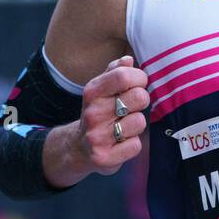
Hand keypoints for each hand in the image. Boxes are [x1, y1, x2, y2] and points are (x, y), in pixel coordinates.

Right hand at [74, 55, 149, 175]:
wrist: (77, 148)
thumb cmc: (97, 113)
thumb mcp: (100, 89)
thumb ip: (115, 72)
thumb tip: (128, 59)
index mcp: (92, 92)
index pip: (124, 75)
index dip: (139, 78)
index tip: (138, 84)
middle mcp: (92, 113)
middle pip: (138, 97)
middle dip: (141, 100)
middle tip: (132, 107)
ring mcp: (96, 137)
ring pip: (139, 122)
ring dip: (136, 124)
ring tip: (124, 126)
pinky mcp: (104, 158)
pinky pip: (135, 145)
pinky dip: (132, 144)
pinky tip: (121, 142)